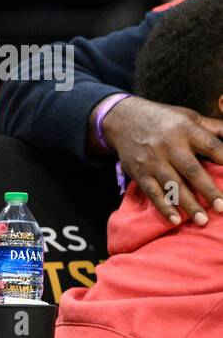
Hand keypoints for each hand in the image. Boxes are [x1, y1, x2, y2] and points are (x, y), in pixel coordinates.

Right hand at [97, 95, 222, 224]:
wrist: (124, 119)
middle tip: (222, 207)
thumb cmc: (164, 120)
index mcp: (186, 130)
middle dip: (208, 190)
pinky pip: (153, 192)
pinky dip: (163, 207)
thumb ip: (213, 128)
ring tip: (202, 220)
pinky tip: (175, 219)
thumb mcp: (189, 117)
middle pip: (192, 170)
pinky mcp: (140, 173)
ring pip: (173, 185)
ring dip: (188, 204)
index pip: (211, 146)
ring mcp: (153, 161)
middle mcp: (169, 146)